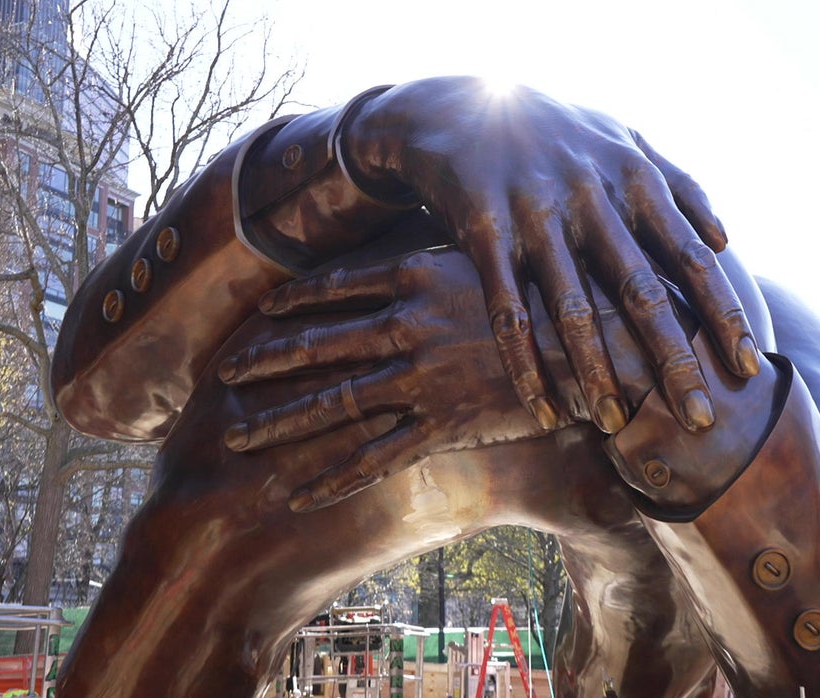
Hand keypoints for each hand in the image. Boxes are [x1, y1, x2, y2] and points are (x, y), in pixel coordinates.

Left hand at [219, 248, 582, 509]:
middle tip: (222, 376)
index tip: (264, 312)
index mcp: (416, 277)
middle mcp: (407, 326)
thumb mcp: (491, 257)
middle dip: (264, 362)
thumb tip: (412, 257)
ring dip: (278, 422)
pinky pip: (374, 457)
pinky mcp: (441, 425)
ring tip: (235, 436)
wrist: (597, 343)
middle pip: (318, 347)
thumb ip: (444, 259)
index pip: (334, 287)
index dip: (293, 302)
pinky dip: (331, 478)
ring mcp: (421, 379)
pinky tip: (296, 494)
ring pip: (333, 404)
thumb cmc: (550, 293)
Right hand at [340, 77, 758, 433]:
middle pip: (641, 291)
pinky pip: (507, 312)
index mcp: (633, 177)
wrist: (457, 107)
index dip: (722, 313)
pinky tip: (544, 411)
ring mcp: (534, 215)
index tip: (748, 366)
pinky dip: (526, 366)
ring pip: (572, 309)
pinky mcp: (483, 233)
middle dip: (675, 360)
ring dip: (597, 373)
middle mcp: (590, 196)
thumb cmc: (557, 136)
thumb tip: (725, 239)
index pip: (690, 256)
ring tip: (619, 425)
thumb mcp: (621, 141)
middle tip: (701, 420)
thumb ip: (678, 185)